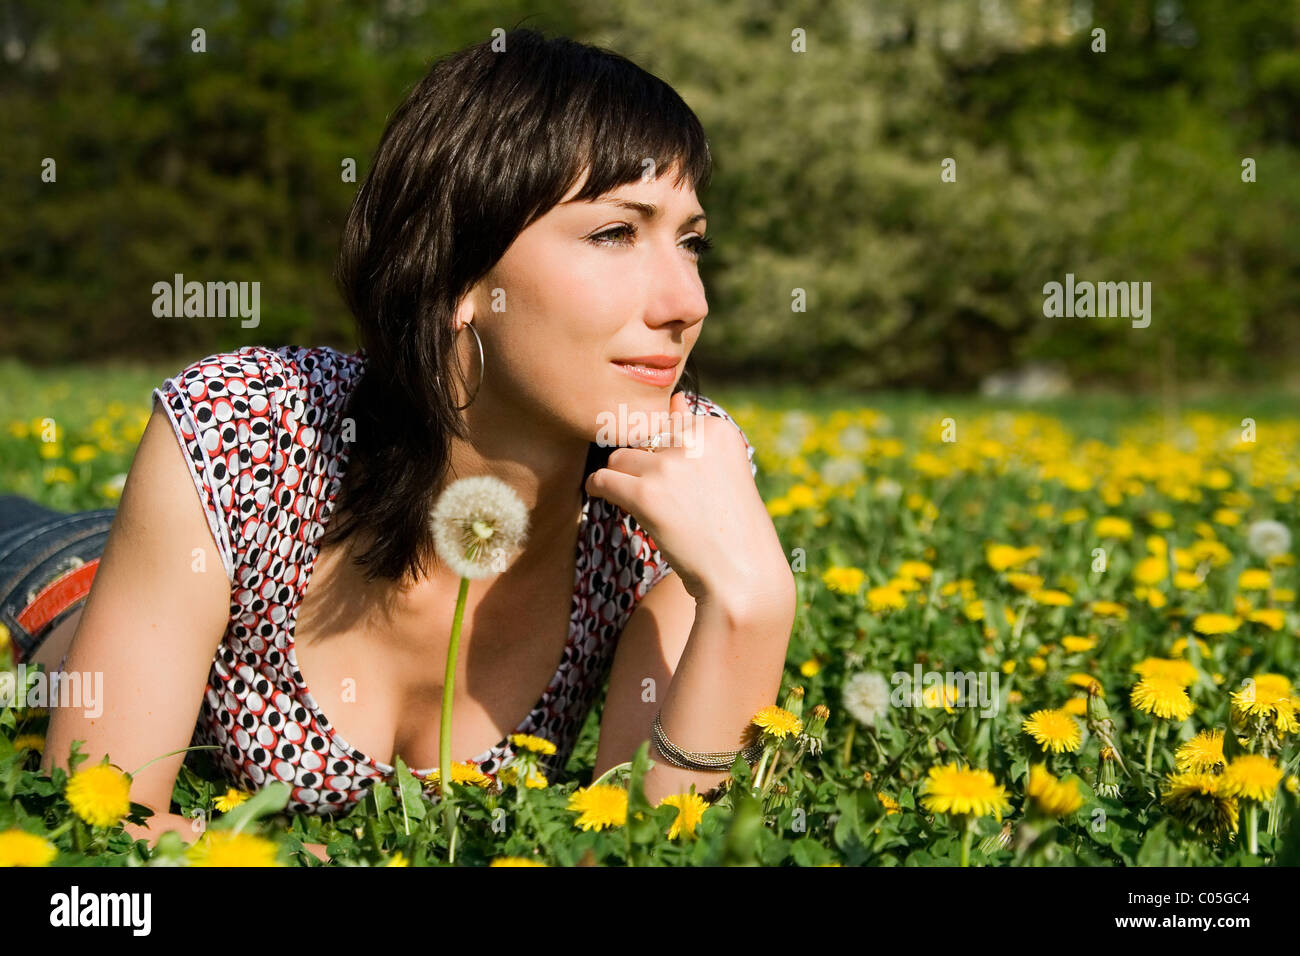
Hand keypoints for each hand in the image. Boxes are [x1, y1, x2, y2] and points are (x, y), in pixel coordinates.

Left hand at [584, 390, 787, 608]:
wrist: (741, 575)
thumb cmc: (732, 528)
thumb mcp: (722, 472)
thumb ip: (694, 433)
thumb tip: (674, 398)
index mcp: (717, 430)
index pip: (668, 426)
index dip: (666, 458)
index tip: (679, 487)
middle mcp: (695, 440)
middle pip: (641, 440)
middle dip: (642, 467)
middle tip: (659, 500)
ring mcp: (670, 465)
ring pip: (619, 459)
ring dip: (622, 480)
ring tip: (640, 505)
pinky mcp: (647, 493)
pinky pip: (603, 479)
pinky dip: (598, 489)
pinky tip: (604, 499)